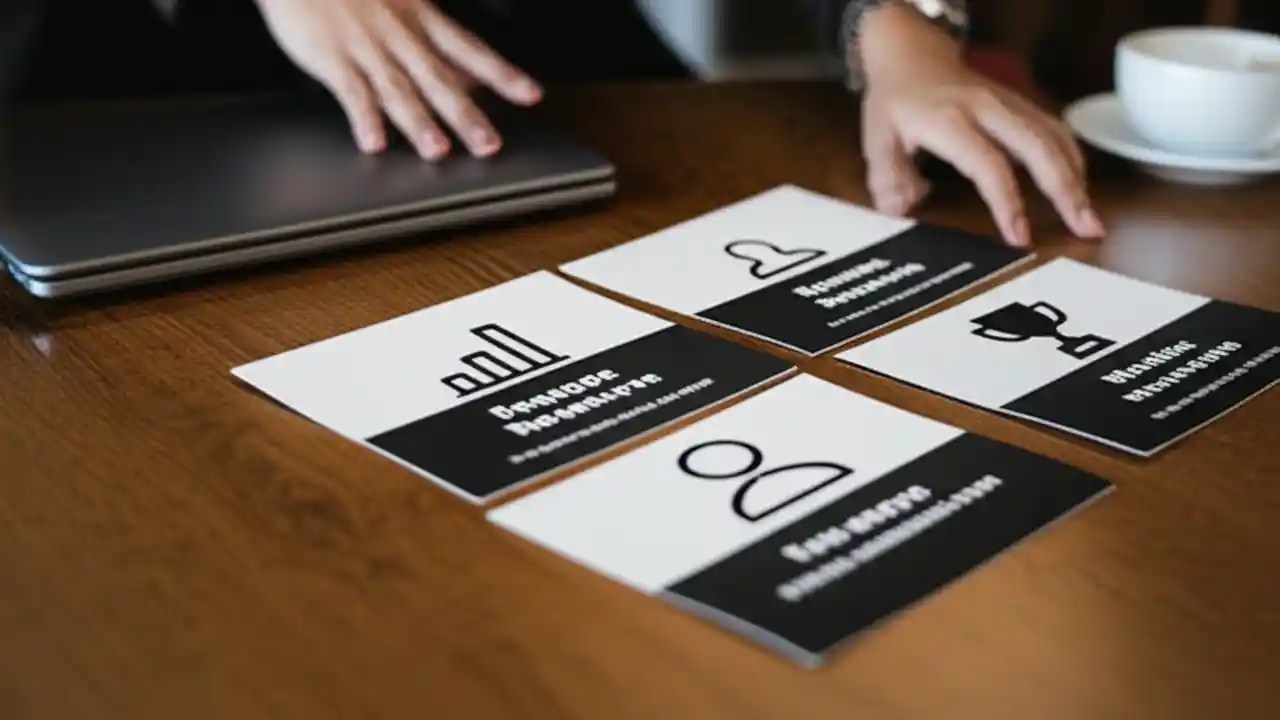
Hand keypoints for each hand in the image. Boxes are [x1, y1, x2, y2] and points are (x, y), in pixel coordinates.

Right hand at [254, 0, 542, 158]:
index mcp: (420, 18)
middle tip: (489, 145)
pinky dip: (362, 117)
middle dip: (466, 114)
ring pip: (397, 88)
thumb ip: (435, 35)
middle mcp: (399, 35)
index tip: (531, 94)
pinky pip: (349, 90)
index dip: (502, 73)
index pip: (469, 49)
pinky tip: (374, 142)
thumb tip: (471, 73)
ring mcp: (365, 47)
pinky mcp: (330, 55)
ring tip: (438, 151)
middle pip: (438, 79)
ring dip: (418, 121)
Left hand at [857, 6, 1102, 246]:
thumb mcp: (876, 136)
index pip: (988, 166)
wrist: (912, 53)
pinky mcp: (1020, 104)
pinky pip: (1055, 129)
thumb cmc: (895, 100)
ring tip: (1090, 217)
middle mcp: (987, 109)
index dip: (1007, 203)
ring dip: (1077, 177)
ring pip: (1054, 137)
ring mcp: (1008, 103)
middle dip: (1066, 190)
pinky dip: (1072, 159)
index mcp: (950, 121)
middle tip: (1087, 227)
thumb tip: (901, 208)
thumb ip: (887, 176)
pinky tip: (1079, 186)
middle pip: (1038, 148)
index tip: (1020, 238)